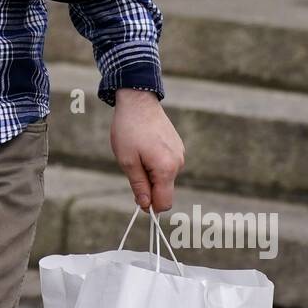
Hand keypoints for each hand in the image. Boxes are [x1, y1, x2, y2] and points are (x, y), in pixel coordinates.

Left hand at [110, 89, 184, 212]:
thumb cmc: (129, 130)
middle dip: (148, 187)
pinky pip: (167, 164)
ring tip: (138, 153)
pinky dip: (155, 162)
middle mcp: (178, 163)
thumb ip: (139, 186)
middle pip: (164, 190)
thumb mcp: (127, 161)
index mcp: (166, 169)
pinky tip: (145, 146)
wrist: (138, 101)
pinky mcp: (177, 146)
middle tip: (132, 168)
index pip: (164, 202)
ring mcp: (180, 153)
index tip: (137, 198)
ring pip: (165, 177)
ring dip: (151, 173)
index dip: (150, 206)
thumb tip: (146, 206)